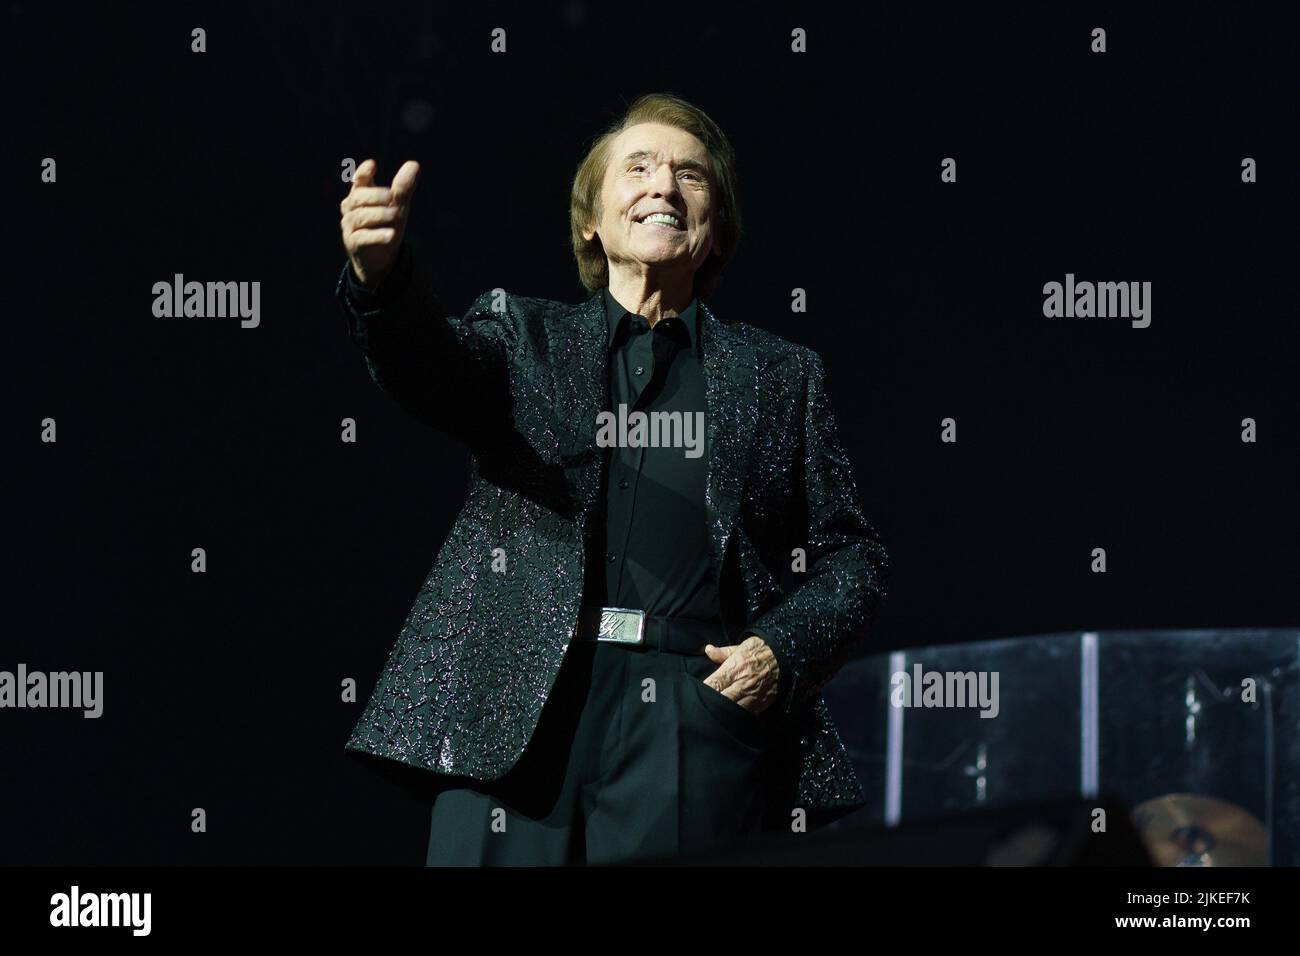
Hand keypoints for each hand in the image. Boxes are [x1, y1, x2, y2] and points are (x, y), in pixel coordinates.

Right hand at [340, 158, 419, 288]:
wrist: (381, 257)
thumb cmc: (386, 224)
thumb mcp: (397, 205)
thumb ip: (403, 187)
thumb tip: (414, 164)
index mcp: (360, 194)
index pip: (359, 181)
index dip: (363, 173)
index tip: (372, 165)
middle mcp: (351, 208)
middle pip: (358, 198)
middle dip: (375, 195)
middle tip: (392, 196)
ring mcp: (350, 226)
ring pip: (361, 217)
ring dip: (379, 214)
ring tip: (396, 213)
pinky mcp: (354, 243)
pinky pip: (363, 238)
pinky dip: (378, 236)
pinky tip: (391, 234)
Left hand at [702, 635, 779, 714]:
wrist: (786, 656)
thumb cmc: (761, 650)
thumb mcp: (740, 647)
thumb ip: (722, 652)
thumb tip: (708, 650)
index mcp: (734, 669)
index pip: (712, 685)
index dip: (702, 690)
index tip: (696, 692)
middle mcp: (742, 684)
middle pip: (721, 701)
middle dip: (711, 704)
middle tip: (703, 706)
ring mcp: (752, 696)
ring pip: (732, 711)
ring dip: (723, 712)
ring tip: (715, 714)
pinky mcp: (761, 704)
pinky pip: (746, 715)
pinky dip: (737, 716)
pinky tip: (731, 716)